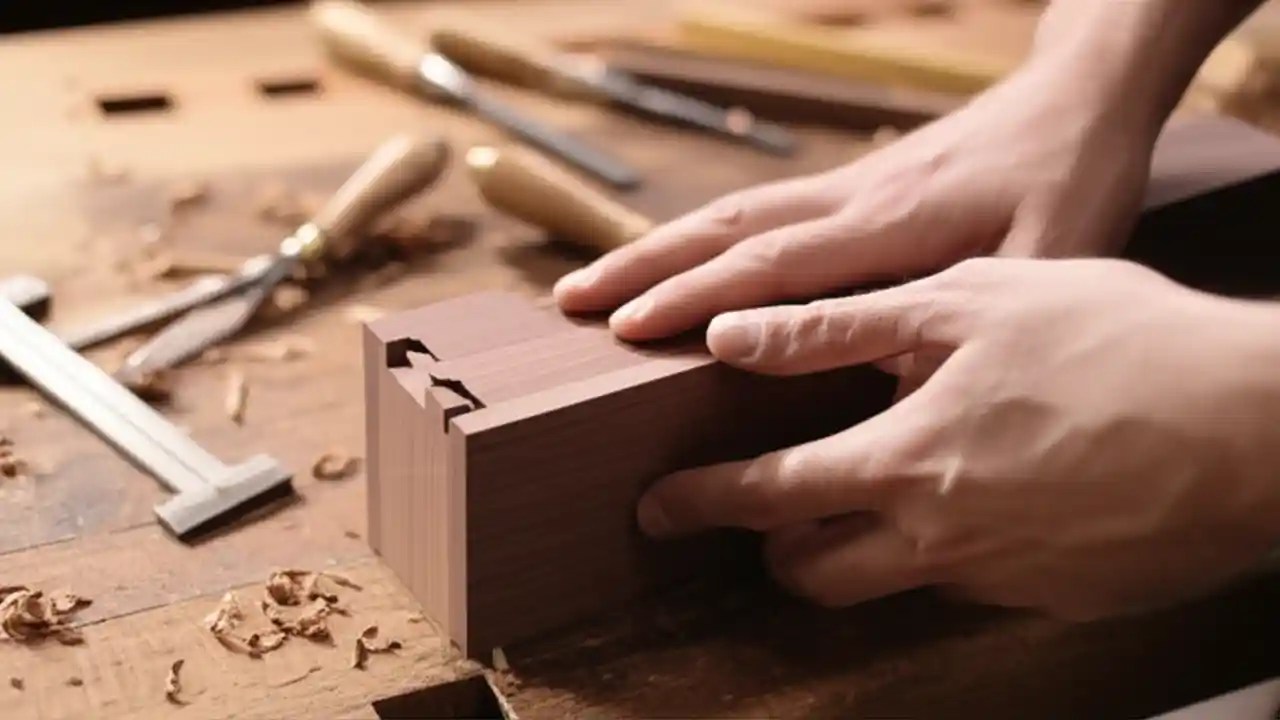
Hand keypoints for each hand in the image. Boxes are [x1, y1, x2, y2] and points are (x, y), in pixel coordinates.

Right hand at [553, 53, 1160, 344]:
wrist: (1075, 99)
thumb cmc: (1069, 181)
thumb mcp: (1049, 260)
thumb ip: (975, 318)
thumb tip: (897, 389)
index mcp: (890, 224)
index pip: (772, 264)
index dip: (696, 297)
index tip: (628, 330)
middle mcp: (849, 199)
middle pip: (725, 229)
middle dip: (642, 268)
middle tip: (569, 303)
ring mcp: (844, 188)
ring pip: (731, 215)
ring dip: (656, 249)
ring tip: (593, 285)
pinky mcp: (851, 187)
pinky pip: (757, 212)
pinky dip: (700, 240)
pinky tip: (677, 264)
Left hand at [636, 258, 1279, 619]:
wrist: (1259, 428)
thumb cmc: (1120, 343)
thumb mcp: (972, 302)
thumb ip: (842, 326)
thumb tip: (736, 333)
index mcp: (907, 461)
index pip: (767, 499)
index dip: (701, 502)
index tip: (657, 508)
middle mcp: (940, 538)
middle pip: (812, 573)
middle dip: (767, 548)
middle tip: (756, 513)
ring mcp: (998, 576)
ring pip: (883, 587)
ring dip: (846, 555)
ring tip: (855, 501)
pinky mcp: (1050, 594)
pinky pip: (962, 585)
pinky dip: (936, 550)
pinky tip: (967, 498)